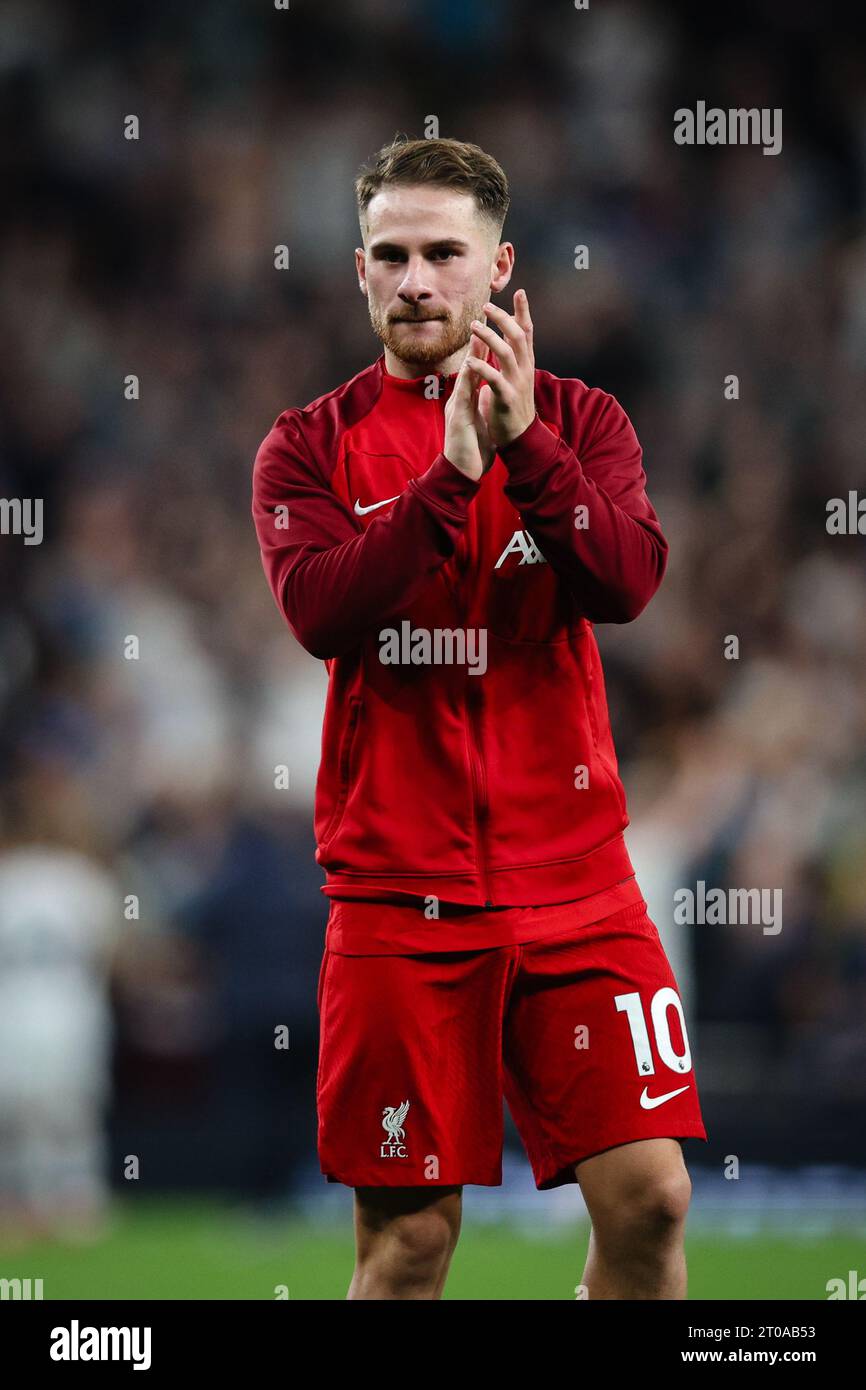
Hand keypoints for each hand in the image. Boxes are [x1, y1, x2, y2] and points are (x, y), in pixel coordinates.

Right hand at [443, 332, 496, 480]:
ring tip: (479, 332)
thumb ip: (481, 403)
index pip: (479, 367)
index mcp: (469, 397)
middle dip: (479, 340)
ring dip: (472, 354)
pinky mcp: (458, 419)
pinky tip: (472, 364)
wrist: (462, 472)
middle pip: (471, 365)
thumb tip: (487, 390)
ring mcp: (457, 407)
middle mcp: (461, 398)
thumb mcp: (480, 420)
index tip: (495, 326)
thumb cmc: (472, 449)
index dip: (487, 347)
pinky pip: (463, 396)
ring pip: (465, 375)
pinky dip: (468, 379)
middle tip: (486, 316)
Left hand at [468, 289, 536, 447]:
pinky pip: (495, 379)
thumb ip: (511, 359)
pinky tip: (471, 360)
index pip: (527, 332)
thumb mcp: (515, 377)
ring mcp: (517, 384)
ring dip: (490, 337)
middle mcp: (524, 370)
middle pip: (518, 336)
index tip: (519, 291)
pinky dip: (483, 368)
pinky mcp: (506, 399)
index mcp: (526, 364)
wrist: (520, 437)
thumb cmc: (513, 406)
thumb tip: (506, 339)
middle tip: (486, 306)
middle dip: (503, 318)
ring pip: (507, 353)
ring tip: (474, 326)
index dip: (524, 311)